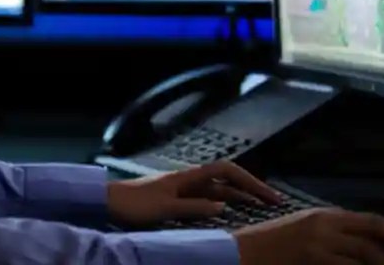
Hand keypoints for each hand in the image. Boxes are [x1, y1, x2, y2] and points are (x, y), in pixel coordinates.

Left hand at [106, 160, 281, 227]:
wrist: (108, 201)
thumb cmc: (134, 203)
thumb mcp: (165, 208)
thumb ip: (193, 207)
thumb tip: (224, 206)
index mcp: (189, 176)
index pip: (228, 171)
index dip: (250, 181)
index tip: (269, 196)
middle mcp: (190, 179)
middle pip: (228, 179)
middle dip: (252, 189)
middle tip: (275, 203)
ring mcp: (185, 188)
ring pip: (220, 189)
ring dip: (241, 196)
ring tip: (261, 209)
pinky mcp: (179, 198)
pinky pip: (209, 199)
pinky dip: (224, 203)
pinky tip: (231, 213)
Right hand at [233, 207, 383, 264]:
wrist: (239, 254)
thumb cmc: (270, 249)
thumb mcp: (304, 235)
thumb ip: (334, 239)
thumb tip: (369, 251)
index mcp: (326, 216)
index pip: (373, 223)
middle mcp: (325, 224)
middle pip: (376, 233)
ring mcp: (318, 241)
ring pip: (367, 254)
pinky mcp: (311, 257)